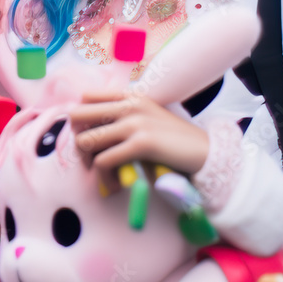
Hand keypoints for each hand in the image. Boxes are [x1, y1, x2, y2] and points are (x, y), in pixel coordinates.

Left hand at [68, 90, 209, 174]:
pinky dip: (104, 178)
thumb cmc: (172, 140)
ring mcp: (135, 123)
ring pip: (85, 141)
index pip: (85, 98)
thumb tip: (87, 133)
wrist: (205, 152)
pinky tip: (115, 185)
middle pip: (77, 116)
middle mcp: (129, 105)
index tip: (91, 139)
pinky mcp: (141, 144)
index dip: (81, 121)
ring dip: (88, 163)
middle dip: (78, 140)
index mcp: (129, 96)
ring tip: (104, 174)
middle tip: (91, 158)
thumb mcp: (146, 118)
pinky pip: (103, 161)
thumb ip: (122, 117)